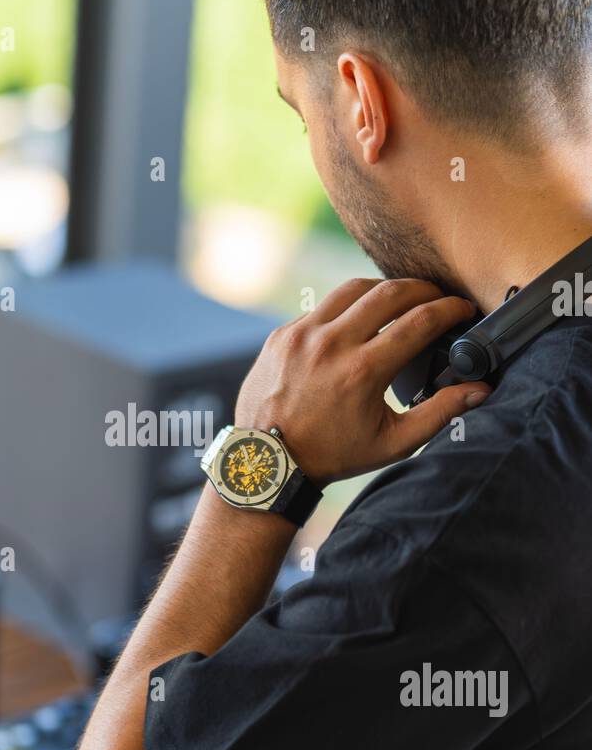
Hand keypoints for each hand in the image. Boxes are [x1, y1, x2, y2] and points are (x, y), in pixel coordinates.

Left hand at [235, 277, 490, 486]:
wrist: (268, 461)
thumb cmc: (333, 455)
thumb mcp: (393, 443)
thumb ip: (439, 413)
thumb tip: (480, 390)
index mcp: (362, 371)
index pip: (419, 321)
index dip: (450, 309)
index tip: (463, 308)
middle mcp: (330, 345)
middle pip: (390, 292)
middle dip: (423, 289)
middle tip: (438, 297)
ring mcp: (301, 335)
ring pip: (353, 289)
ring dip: (384, 289)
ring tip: (404, 299)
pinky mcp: (282, 334)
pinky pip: (322, 306)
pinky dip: (347, 307)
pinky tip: (360, 318)